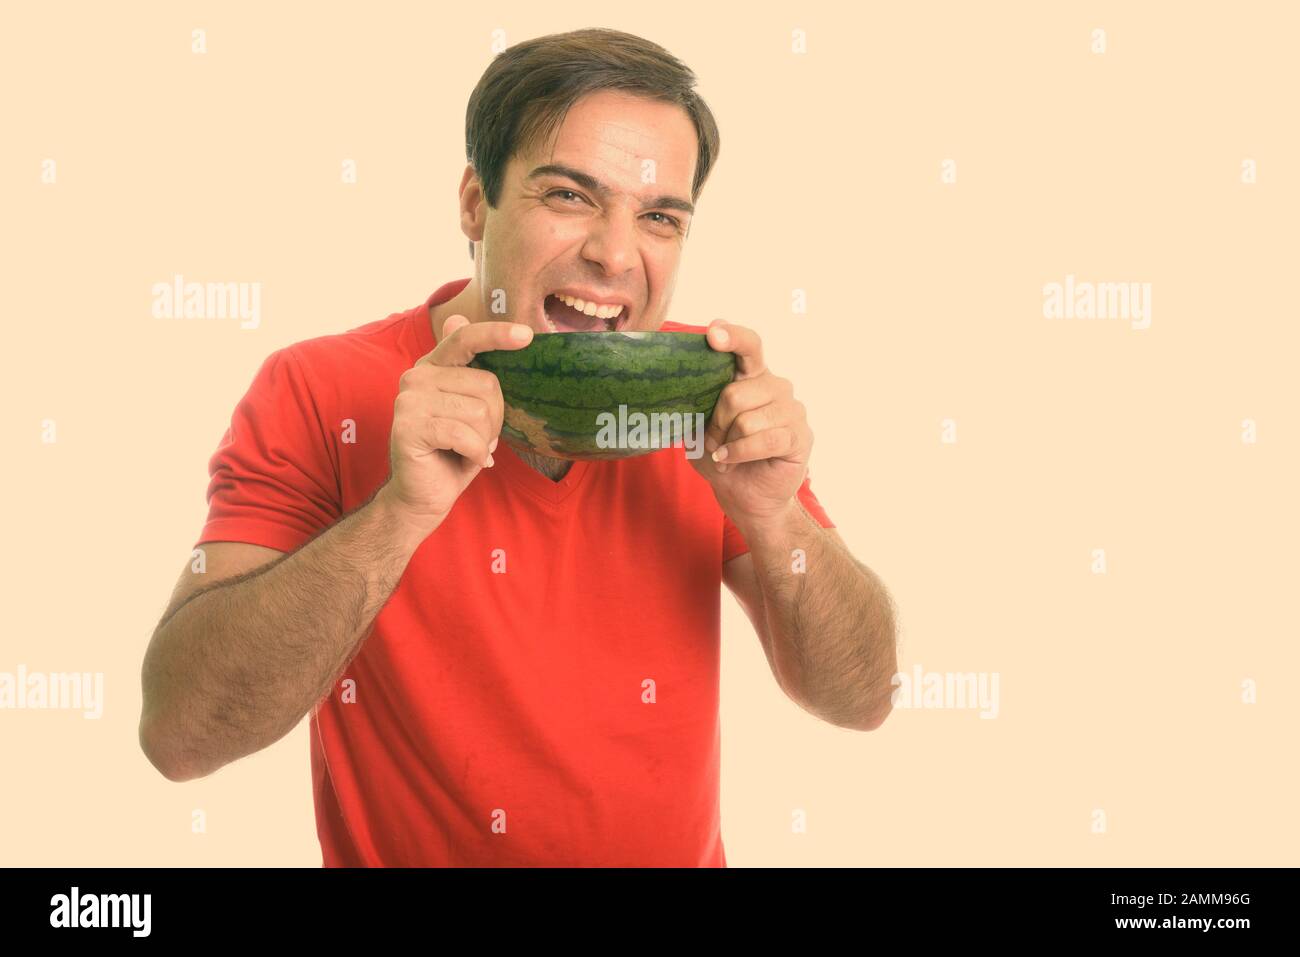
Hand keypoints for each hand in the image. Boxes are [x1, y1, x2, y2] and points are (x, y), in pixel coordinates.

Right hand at [378, 315, 532, 535]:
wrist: (423, 496)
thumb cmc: (453, 452)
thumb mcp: (469, 410)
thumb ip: (469, 371)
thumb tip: (455, 317)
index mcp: (433, 367)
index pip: (466, 339)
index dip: (496, 334)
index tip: (527, 336)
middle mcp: (416, 376)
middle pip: (487, 384)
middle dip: (494, 420)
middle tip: (476, 439)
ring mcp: (408, 400)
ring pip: (479, 412)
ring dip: (484, 440)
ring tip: (467, 451)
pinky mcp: (408, 427)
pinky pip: (464, 435)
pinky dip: (475, 454)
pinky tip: (465, 461)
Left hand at [689, 319, 813, 527]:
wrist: (747, 498)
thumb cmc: (724, 459)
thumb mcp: (700, 431)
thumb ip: (695, 407)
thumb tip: (673, 390)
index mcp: (752, 377)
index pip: (749, 345)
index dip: (732, 336)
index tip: (712, 333)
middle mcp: (776, 386)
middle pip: (735, 393)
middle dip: (716, 425)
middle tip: (713, 443)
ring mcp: (792, 410)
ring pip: (748, 419)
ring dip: (729, 443)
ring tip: (725, 456)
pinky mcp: (800, 436)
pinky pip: (764, 439)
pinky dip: (740, 453)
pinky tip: (731, 461)